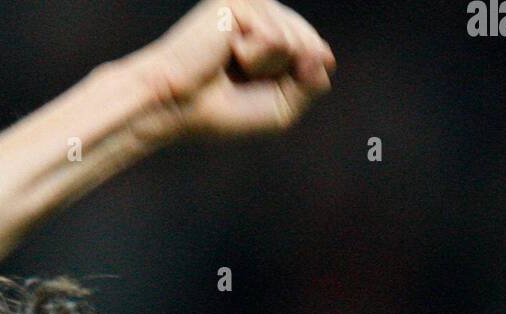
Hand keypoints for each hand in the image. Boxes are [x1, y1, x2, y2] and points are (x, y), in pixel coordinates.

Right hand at [126, 0, 334, 142]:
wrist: (179, 106)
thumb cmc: (223, 110)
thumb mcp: (282, 107)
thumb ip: (311, 84)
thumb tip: (326, 55)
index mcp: (271, 33)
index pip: (315, 49)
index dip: (302, 76)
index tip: (258, 87)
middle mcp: (263, 13)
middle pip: (310, 46)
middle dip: (282, 75)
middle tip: (241, 79)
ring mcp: (251, 4)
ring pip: (294, 41)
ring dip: (265, 68)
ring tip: (231, 66)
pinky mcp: (240, 2)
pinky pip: (275, 38)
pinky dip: (254, 58)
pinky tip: (226, 55)